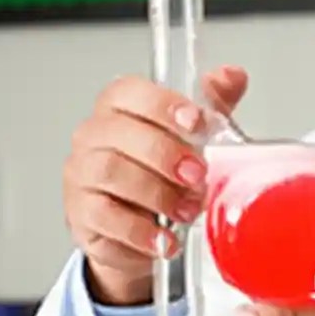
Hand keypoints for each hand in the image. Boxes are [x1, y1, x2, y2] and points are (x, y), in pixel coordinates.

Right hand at [63, 66, 248, 304]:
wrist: (139, 228)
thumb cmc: (163, 174)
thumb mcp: (194, 137)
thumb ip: (212, 105)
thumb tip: (233, 75)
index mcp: (118, 108)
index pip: (128, 92)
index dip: (162, 104)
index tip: (196, 122)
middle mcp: (94, 136)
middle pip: (120, 134)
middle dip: (166, 154)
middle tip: (199, 174)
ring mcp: (81, 174)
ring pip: (111, 173)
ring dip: (157, 193)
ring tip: (188, 210)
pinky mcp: (81, 213)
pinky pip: (105, 217)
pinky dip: (141, 231)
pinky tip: (166, 239)